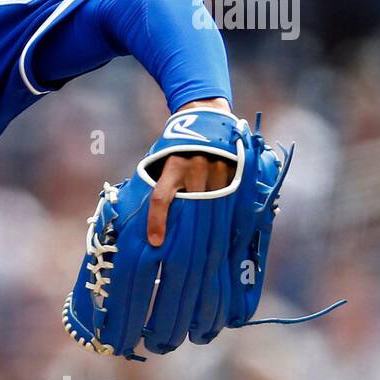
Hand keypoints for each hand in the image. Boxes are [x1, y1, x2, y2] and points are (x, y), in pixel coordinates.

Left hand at [146, 98, 234, 246]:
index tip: (154, 242)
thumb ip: (157, 184)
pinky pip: (232, 203)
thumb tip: (143, 215)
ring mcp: (219, 171)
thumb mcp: (160, 160)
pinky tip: (228, 240)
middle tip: (182, 262)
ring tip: (207, 258)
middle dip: (188, 235)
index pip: (161, 198)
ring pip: (215, 208)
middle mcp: (196, 169)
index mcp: (172, 167)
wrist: (205, 118)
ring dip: (211, 232)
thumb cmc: (176, 147)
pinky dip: (229, 221)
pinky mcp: (236, 174)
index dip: (156, 221)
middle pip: (192, 209)